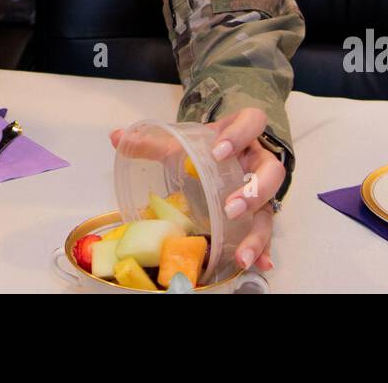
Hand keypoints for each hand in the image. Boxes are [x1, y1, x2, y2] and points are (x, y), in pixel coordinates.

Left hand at [108, 106, 281, 272]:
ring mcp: (261, 188)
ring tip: (242, 252)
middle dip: (254, 190)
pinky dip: (262, 248)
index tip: (218, 150)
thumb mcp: (181, 142)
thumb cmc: (204, 149)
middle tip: (230, 207)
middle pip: (271, 171)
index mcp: (241, 134)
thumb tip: (115, 136)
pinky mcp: (259, 213)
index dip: (240, 134)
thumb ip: (152, 141)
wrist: (218, 156)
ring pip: (270, 207)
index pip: (252, 122)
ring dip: (257, 230)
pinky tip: (258, 264)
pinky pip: (266, 231)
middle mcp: (257, 160)